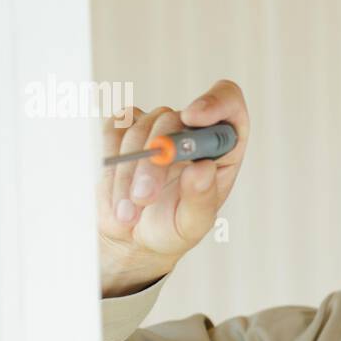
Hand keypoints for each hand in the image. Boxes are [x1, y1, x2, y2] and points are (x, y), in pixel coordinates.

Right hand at [98, 79, 249, 295]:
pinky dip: (112, 165)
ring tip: (129, 213)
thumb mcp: (193, 225)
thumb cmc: (173, 229)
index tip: (192, 117)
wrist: (134, 237)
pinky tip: (118, 195)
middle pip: (174, 121)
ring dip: (129, 173)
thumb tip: (203, 168)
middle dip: (154, 161)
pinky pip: (113, 131)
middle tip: (144, 197)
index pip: (228, 104)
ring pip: (140, 129)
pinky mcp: (124, 130)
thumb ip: (201, 198)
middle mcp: (191, 130)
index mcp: (222, 146)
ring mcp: (156, 127)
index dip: (213, 103)